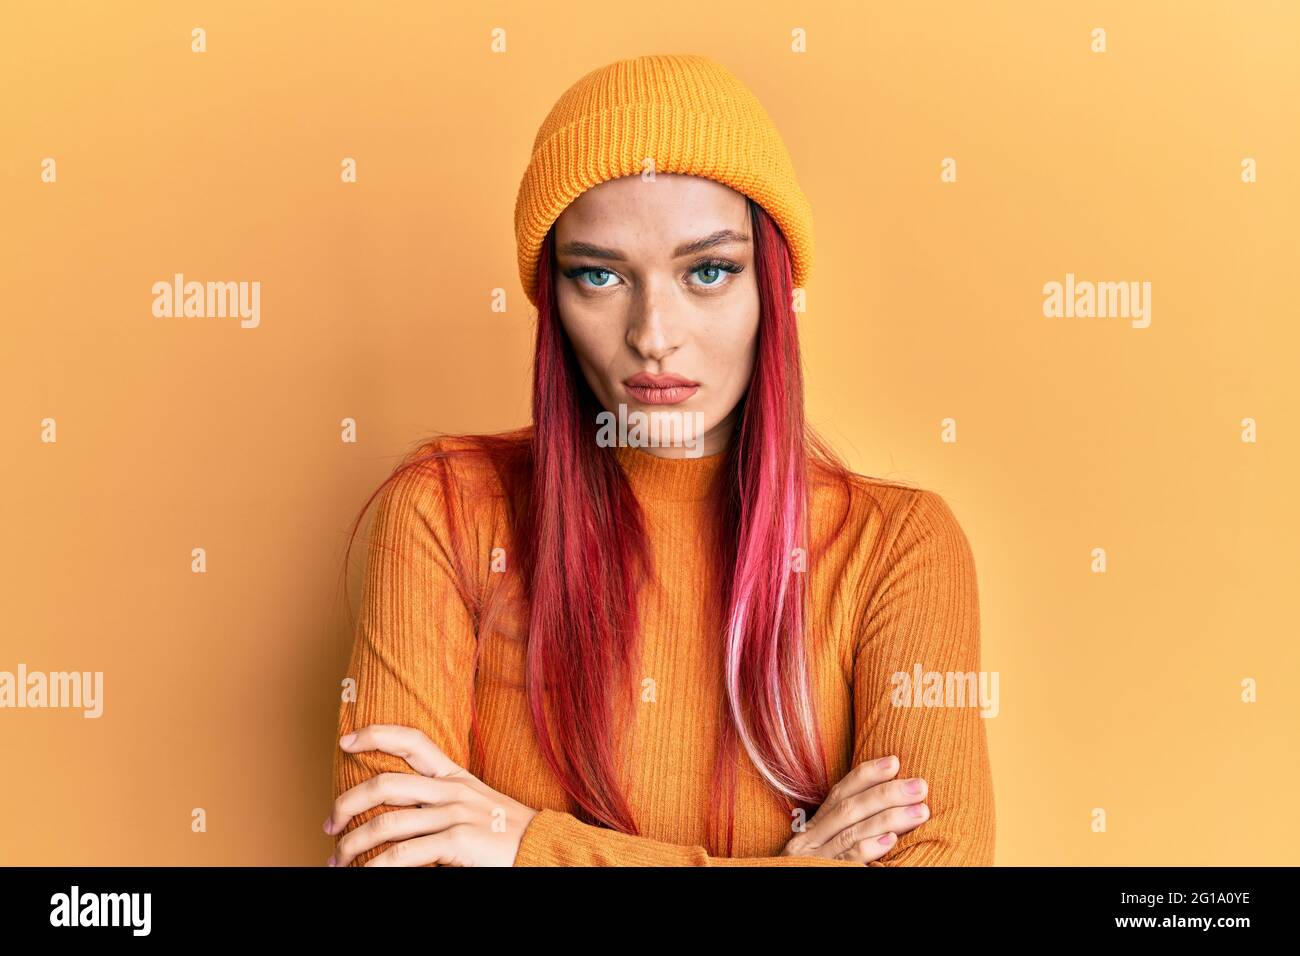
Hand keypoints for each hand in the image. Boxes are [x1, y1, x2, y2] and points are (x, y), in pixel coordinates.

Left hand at [324, 724, 538, 866]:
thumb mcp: (474, 805)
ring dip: (353, 844)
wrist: (542, 849)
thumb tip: (396, 812)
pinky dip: (377, 866)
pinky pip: (404, 854)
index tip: (345, 741)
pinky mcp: (457, 841)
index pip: (412, 740)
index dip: (376, 734)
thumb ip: (439, 801)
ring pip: (386, 823)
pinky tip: (366, 873)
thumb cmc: (505, 833)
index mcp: (454, 775)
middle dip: (347, 804)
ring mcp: (454, 814)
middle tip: (328, 826)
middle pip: (385, 784)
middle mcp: (451, 790)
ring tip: (338, 861)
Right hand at [779, 755, 927, 862]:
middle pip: (850, 808)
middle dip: (887, 793)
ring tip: (920, 811)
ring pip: (852, 830)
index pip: (840, 792)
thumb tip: (885, 807)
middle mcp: (809, 838)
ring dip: (889, 817)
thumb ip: (844, 829)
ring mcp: (814, 857)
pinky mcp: (820, 873)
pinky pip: (845, 859)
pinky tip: (890, 839)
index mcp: (812, 827)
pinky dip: (868, 847)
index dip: (867, 774)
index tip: (894, 761)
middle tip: (920, 786)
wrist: (774, 890)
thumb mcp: (823, 848)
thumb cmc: (815, 869)